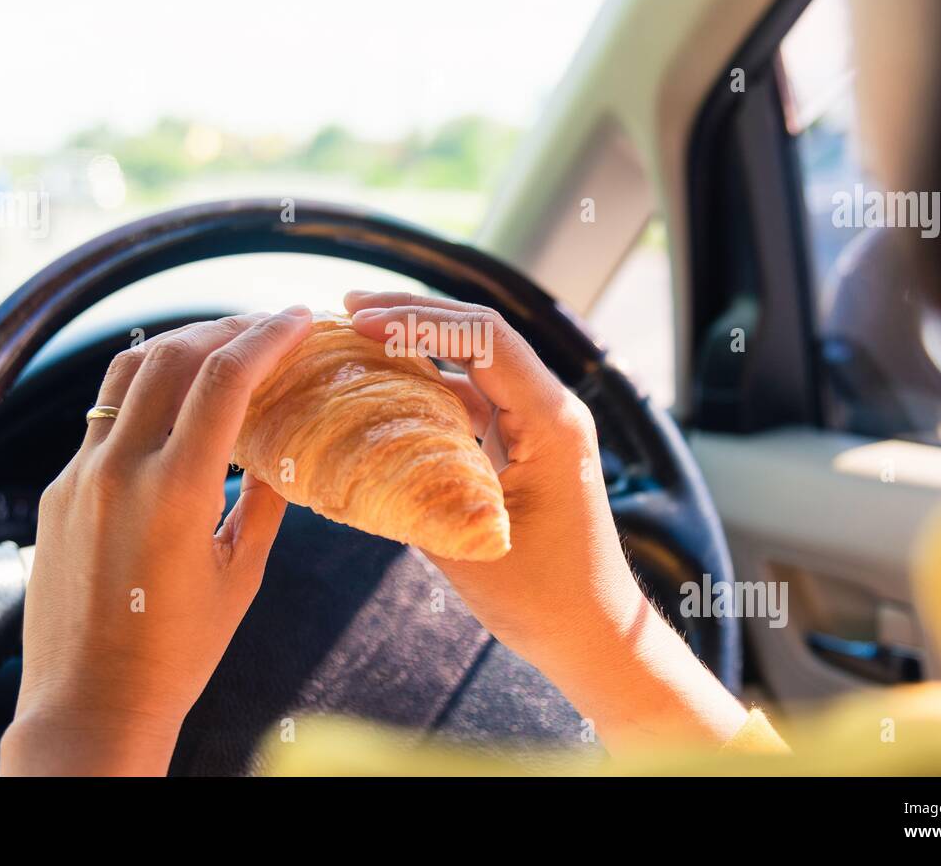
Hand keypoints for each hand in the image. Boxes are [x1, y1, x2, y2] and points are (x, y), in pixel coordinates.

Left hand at [0, 307, 312, 774]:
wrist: (91, 705)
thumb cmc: (178, 653)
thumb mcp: (241, 573)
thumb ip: (266, 501)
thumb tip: (285, 448)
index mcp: (175, 491)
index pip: (224, 378)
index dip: (268, 336)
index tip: (300, 318)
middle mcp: (119, 470)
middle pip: (171, 354)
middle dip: (226, 329)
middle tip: (267, 328)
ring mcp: (80, 476)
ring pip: (126, 373)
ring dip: (178, 347)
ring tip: (221, 349)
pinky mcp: (59, 490)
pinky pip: (103, 416)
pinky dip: (146, 391)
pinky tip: (175, 406)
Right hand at [346, 291, 745, 747]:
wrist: (594, 633)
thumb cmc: (544, 597)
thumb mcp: (468, 540)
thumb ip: (414, 487)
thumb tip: (348, 448)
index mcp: (551, 421)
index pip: (483, 338)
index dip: (417, 320)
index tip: (358, 322)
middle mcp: (550, 408)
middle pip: (479, 332)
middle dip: (413, 313)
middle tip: (346, 308)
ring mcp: (539, 422)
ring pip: (475, 358)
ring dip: (419, 340)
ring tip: (356, 332)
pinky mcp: (525, 442)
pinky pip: (474, 393)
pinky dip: (428, 380)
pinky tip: (384, 382)